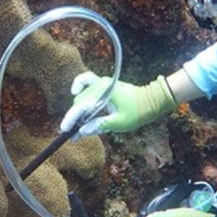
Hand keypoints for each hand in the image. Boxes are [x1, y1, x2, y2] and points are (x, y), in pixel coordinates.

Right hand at [59, 72, 175, 136]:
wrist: (152, 100)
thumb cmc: (138, 111)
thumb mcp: (119, 122)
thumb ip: (100, 125)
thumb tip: (82, 130)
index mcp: (103, 93)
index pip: (81, 106)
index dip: (71, 119)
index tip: (64, 130)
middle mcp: (100, 85)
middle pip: (80, 102)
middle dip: (75, 118)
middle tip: (73, 134)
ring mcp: (101, 83)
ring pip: (81, 95)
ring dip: (78, 109)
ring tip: (77, 124)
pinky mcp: (104, 84)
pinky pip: (87, 81)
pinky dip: (80, 87)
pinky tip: (75, 93)